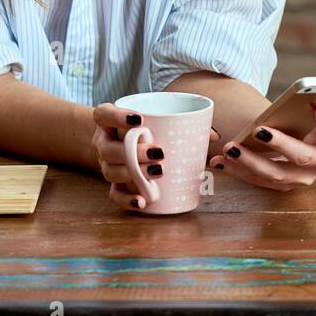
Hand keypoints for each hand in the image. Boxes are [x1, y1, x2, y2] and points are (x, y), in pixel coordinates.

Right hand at [90, 103, 221, 210]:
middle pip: (109, 148)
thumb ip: (181, 121)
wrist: (119, 142)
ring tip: (158, 172)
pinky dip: (127, 199)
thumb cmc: (144, 129)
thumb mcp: (154, 119)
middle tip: (159, 153)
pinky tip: (142, 201)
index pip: (103, 114)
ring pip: (110, 171)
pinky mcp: (111, 183)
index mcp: (107, 121)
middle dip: (133, 152)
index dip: (118, 117)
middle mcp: (103, 142)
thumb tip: (212, 135)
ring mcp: (105, 164)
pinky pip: (114, 194)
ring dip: (133, 174)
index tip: (140, 119)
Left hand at [208, 103, 315, 191]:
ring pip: (277, 174)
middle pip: (302, 155)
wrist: (294, 144)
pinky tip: (219, 161)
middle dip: (279, 144)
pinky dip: (238, 170)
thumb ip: (299, 107)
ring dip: (250, 161)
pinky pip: (260, 181)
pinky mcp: (284, 186)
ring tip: (230, 148)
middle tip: (258, 131)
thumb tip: (295, 98)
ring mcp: (303, 177)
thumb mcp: (301, 114)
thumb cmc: (296, 122)